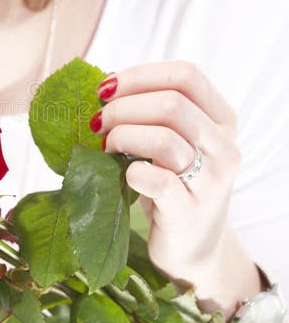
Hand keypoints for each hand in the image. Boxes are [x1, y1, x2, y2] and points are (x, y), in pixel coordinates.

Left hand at [93, 61, 241, 283]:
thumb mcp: (173, 141)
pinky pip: (158, 179)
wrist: (192, 247)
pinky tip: (125, 174)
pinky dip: (131, 171)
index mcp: (221, 118)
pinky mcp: (189, 211)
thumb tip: (105, 88)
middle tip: (99, 124)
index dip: (140, 76)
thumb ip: (152, 112)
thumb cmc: (173, 185)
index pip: (186, 75)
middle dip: (123, 108)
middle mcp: (223, 145)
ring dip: (123, 136)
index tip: (106, 89)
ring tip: (107, 148)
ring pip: (164, 138)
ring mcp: (211, 180)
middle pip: (171, 103)